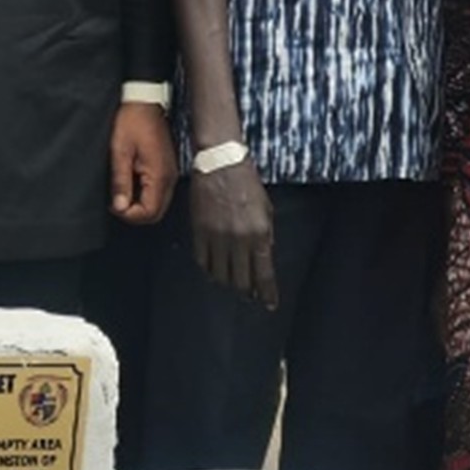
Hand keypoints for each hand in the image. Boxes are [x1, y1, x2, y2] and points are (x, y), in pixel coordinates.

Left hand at [110, 103, 175, 224]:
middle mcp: (170, 177)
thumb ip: (121, 181)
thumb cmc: (132, 122)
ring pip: (159, 204)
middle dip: (136, 214)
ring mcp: (171, 173)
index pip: (150, 211)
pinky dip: (146, 196)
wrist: (145, 103)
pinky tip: (132, 184)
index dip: (130, 214)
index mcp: (159, 174)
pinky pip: (160, 192)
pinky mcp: (168, 169)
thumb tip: (120, 207)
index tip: (114, 205)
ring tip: (122, 193)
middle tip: (116, 202)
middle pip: (157, 213)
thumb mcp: (120, 152)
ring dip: (140, 205)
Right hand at [190, 156, 280, 307]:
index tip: (270, 304)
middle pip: (241, 280)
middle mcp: (238, 239)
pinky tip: (215, 270)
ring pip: (220, 274)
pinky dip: (210, 269)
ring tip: (234, 282)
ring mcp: (216, 237)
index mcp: (259, 233)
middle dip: (247, 291)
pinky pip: (203, 261)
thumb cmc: (248, 185)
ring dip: (228, 282)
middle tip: (251, 294)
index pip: (264, 274)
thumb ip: (266, 236)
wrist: (221, 164)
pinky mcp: (199, 232)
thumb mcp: (266, 210)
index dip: (267, 293)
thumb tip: (263, 259)